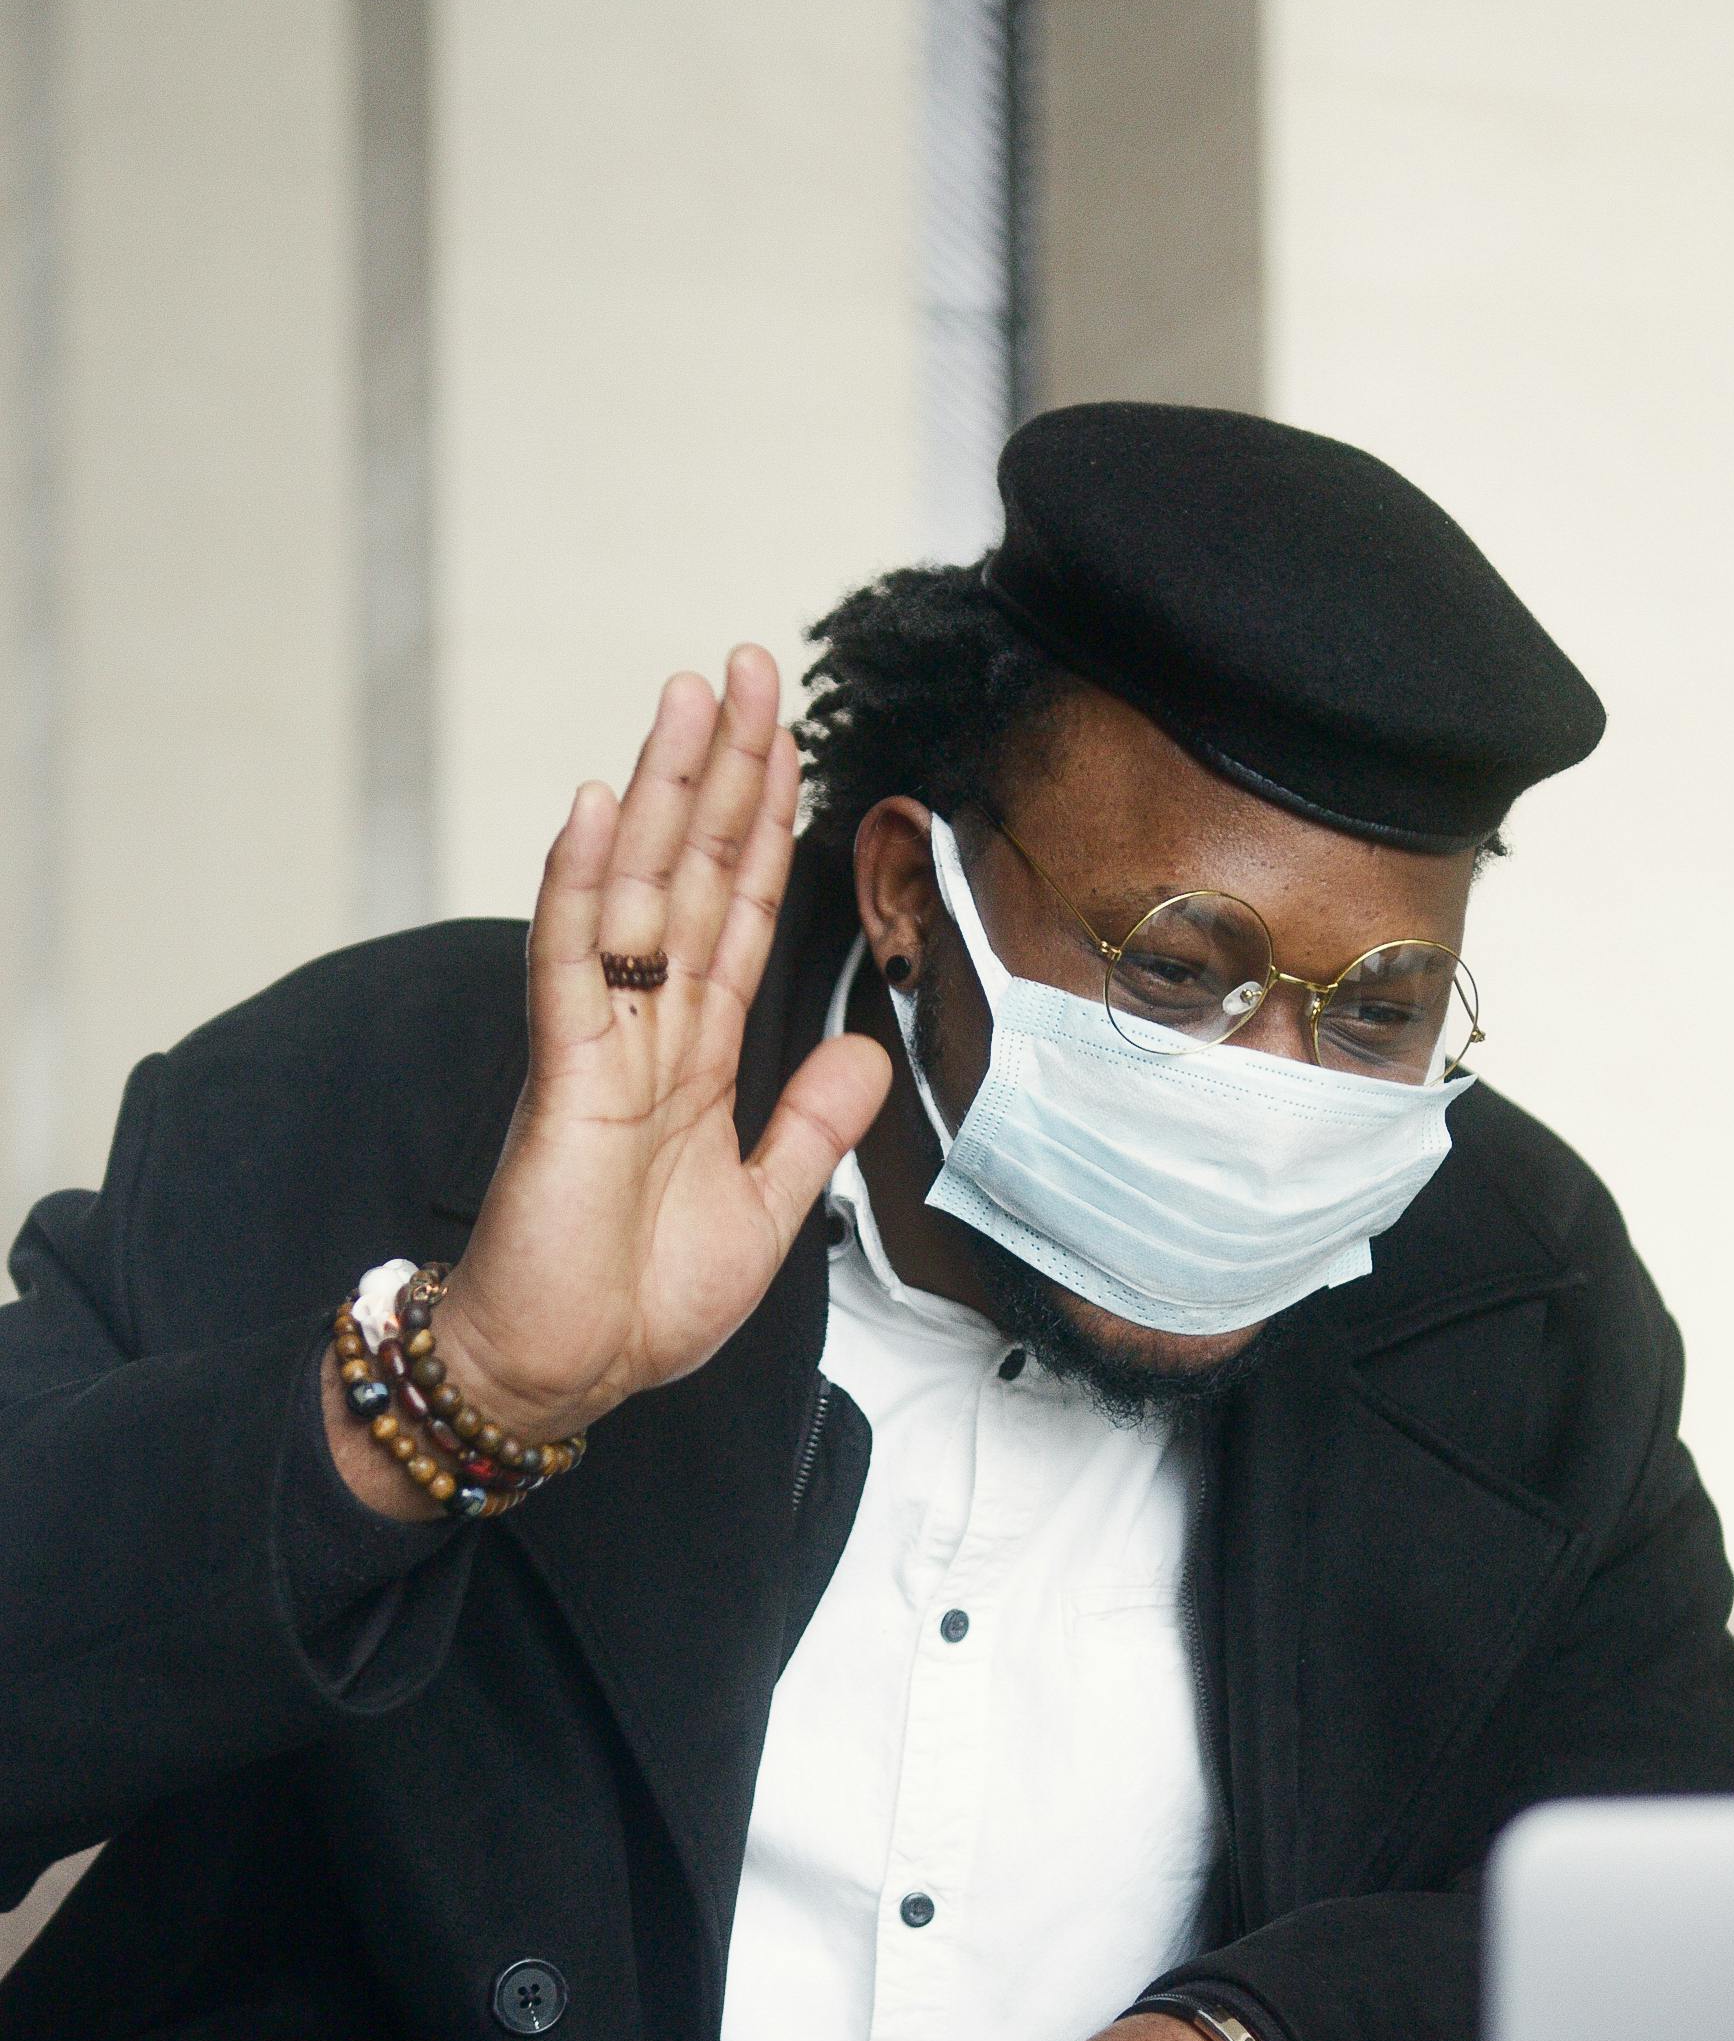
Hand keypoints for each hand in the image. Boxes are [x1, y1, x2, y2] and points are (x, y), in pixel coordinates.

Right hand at [330, 651, 888, 1508]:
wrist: (562, 1376)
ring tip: (688, 694)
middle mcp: (648, 1030)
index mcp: (695, 1055)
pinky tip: (602, 807)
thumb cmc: (637, 1304)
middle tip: (748, 664)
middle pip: (693, 872)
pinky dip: (585, 884)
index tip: (790, 738)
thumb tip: (864, 1047)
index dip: (766, 824)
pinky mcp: (562, 1079)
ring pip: (638, 890)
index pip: (737, 911)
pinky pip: (573, 964)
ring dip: (663, 791)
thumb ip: (810, 1126)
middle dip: (724, 769)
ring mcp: (601, 1044)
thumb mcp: (765, 1211)